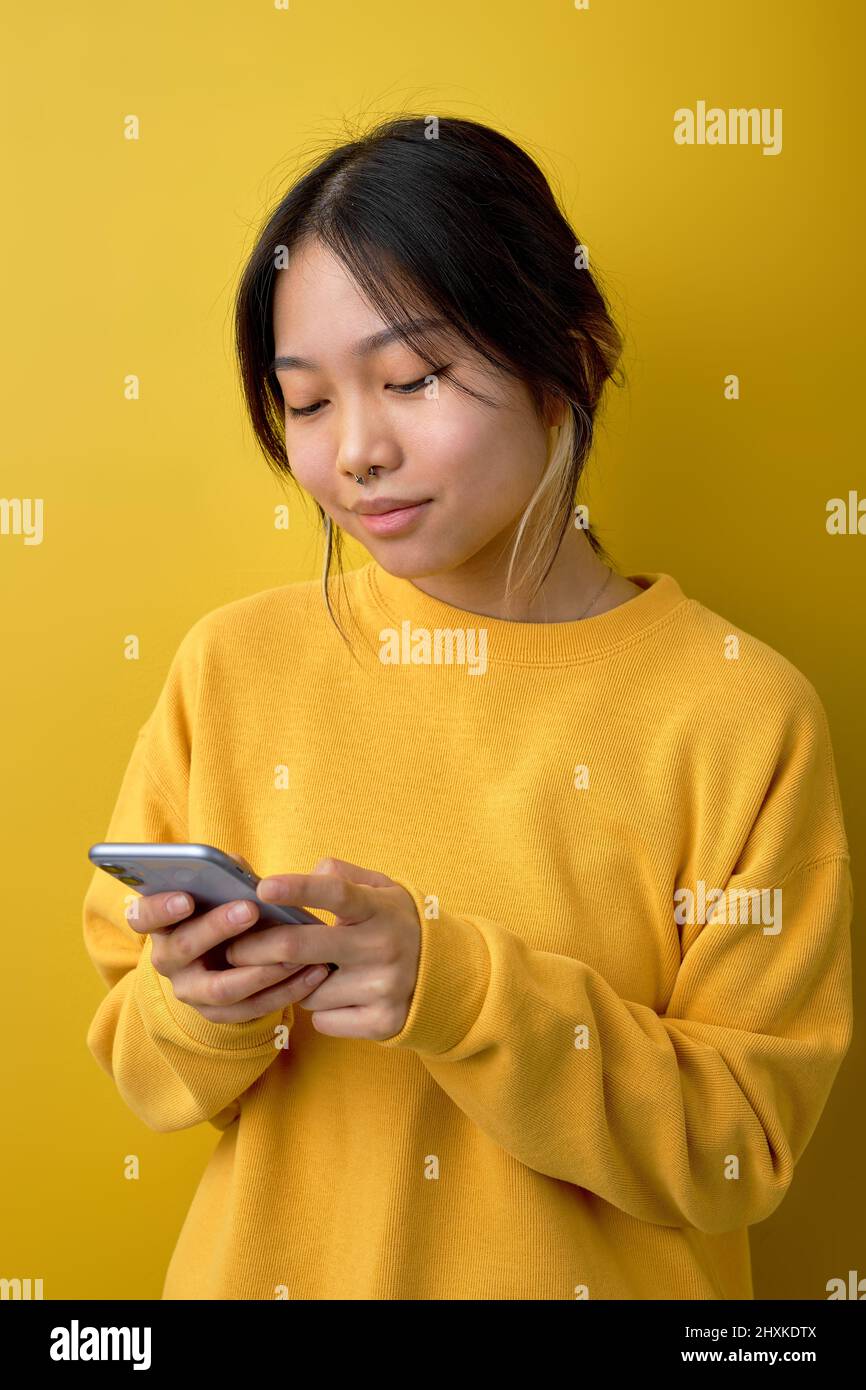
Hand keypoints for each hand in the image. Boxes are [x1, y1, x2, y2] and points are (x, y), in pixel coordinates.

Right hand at [124, 891, 330, 1023]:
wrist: (229, 955)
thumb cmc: (225, 908)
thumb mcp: (220, 889)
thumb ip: (224, 875)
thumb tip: (234, 864)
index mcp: (160, 924)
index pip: (142, 916)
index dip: (160, 908)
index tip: (186, 897)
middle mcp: (168, 960)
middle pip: (184, 949)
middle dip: (217, 928)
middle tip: (249, 909)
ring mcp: (191, 992)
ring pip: (221, 988)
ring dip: (259, 969)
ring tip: (291, 952)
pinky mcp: (220, 1015)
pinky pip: (253, 1008)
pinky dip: (286, 990)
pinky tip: (315, 972)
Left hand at [224, 858, 421, 1039]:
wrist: (447, 976)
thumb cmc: (396, 923)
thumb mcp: (382, 889)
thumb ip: (343, 875)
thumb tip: (308, 870)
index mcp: (379, 908)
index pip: (336, 893)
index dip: (298, 889)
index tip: (264, 888)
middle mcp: (382, 947)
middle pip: (301, 947)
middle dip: (256, 948)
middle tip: (232, 949)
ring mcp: (383, 987)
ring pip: (307, 990)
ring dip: (299, 983)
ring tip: (319, 972)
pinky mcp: (382, 1022)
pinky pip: (323, 1019)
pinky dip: (322, 1010)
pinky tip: (341, 997)